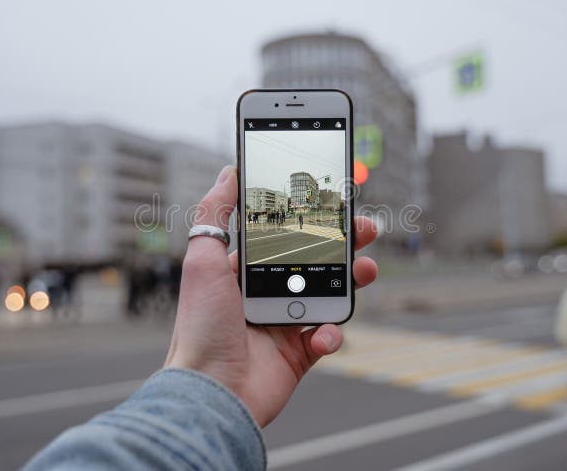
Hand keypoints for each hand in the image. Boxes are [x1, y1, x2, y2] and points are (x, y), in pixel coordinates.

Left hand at [164, 166, 377, 426]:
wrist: (211, 393)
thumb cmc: (200, 327)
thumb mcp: (201, 260)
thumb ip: (215, 213)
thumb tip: (227, 172)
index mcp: (244, 270)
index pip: (284, 234)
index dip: (310, 218)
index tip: (335, 201)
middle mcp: (266, 293)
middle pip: (315, 260)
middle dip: (344, 243)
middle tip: (366, 229)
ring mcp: (284, 323)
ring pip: (329, 292)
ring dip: (352, 279)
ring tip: (365, 271)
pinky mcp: (298, 353)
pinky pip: (328, 335)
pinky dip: (332, 333)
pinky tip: (320, 334)